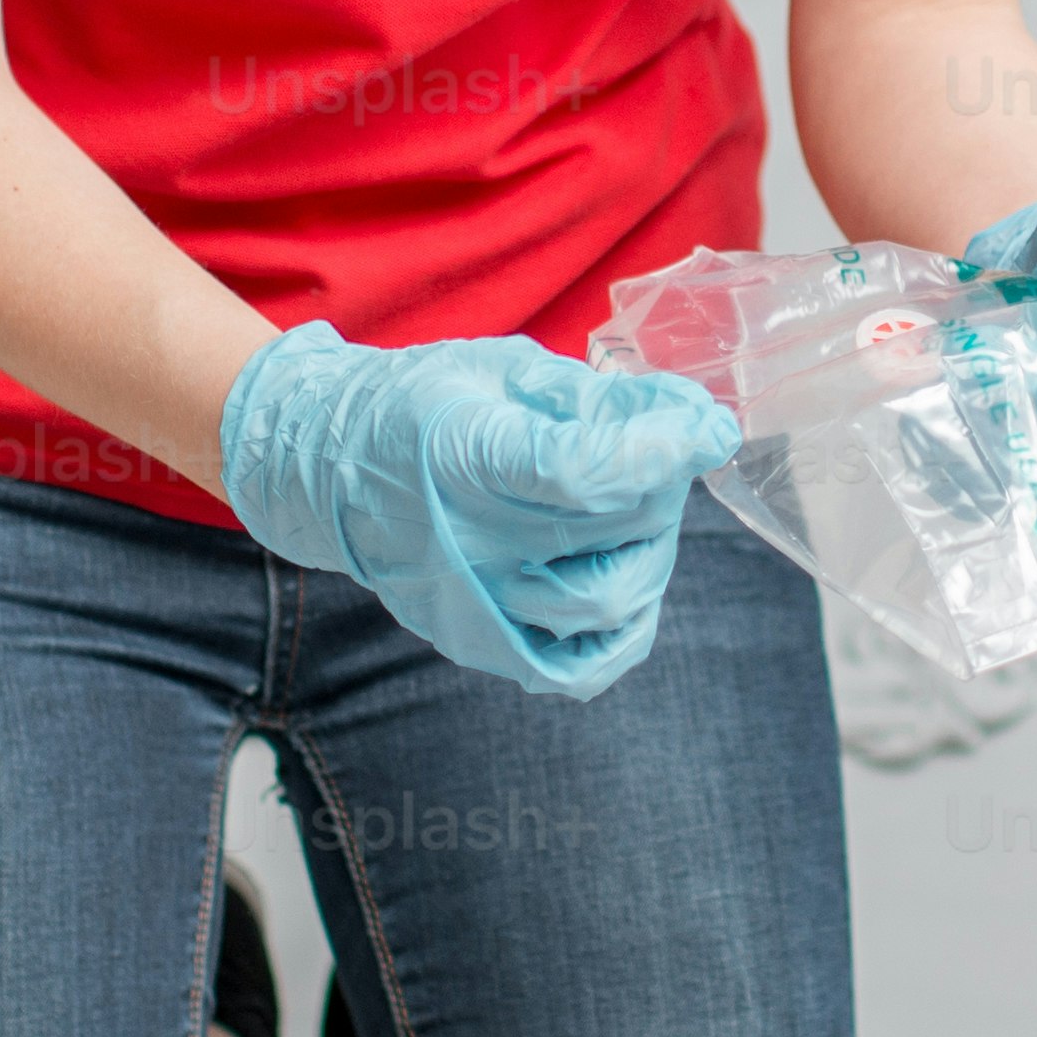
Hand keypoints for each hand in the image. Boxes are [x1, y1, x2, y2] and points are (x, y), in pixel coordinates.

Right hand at [212, 322, 739, 696]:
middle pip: (609, 531)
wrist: (329, 468)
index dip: (661, 449)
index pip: (581, 472)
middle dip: (661, 483)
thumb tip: (690, 420)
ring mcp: (472, 604)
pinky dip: (623, 630)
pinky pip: (578, 666)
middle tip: (659, 448)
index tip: (707, 426)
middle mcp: (465, 542)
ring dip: (650, 547)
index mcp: (460, 456)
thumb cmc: (421, 405)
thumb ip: (595, 400)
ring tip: (635, 508)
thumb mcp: (500, 370)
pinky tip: (628, 579)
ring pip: (609, 599)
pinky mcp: (482, 642)